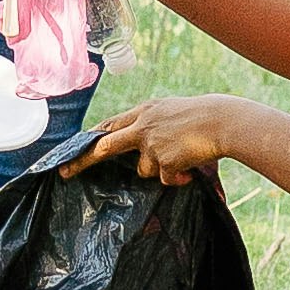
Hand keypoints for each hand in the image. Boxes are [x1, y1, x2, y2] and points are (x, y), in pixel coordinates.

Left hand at [84, 97, 226, 185]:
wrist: (223, 121)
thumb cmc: (206, 117)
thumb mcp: (174, 113)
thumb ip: (156, 126)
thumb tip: (148, 153)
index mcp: (146, 111)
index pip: (111, 124)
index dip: (93, 135)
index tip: (76, 146)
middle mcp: (143, 125)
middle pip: (106, 146)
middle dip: (84, 161)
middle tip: (66, 172)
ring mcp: (151, 143)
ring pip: (144, 170)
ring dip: (161, 169)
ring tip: (184, 156)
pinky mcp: (162, 160)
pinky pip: (165, 179)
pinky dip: (177, 178)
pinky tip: (190, 165)